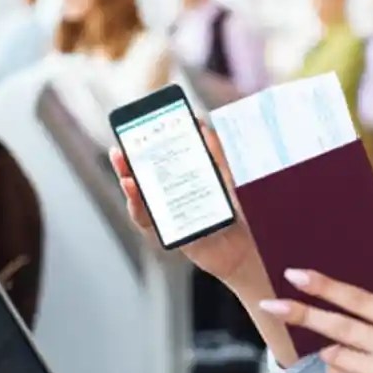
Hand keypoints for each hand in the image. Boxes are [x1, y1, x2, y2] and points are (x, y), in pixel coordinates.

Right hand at [108, 122, 264, 290]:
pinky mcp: (170, 232)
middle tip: (120, 150)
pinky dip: (139, 208)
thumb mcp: (232, 177)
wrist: (251, 248)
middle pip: (146, 175)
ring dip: (129, 184)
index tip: (137, 127)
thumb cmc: (244, 212)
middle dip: (130, 162)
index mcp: (191, 176)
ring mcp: (171, 213)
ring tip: (126, 174)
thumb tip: (202, 125)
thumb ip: (217, 153)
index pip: (164, 156)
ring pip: (142, 197)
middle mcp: (177, 193)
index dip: (148, 143)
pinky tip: (136, 196)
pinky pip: (148, 222)